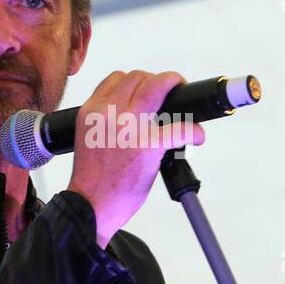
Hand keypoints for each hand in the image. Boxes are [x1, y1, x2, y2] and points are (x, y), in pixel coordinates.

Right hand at [66, 70, 205, 248]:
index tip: (148, 88)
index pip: (117, 78)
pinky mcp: (148, 146)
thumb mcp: (89, 138)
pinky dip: (193, 130)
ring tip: (185, 101)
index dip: (137, 80)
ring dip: (175, 87)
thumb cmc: (91, 179)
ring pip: (158, 86)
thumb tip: (135, 114)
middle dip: (158, 81)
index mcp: (92, 111)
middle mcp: (109, 113)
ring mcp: (130, 127)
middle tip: (170, 91)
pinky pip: (179, 128)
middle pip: (139, 77)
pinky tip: (195, 136)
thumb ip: (106, 121)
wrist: (89, 206)